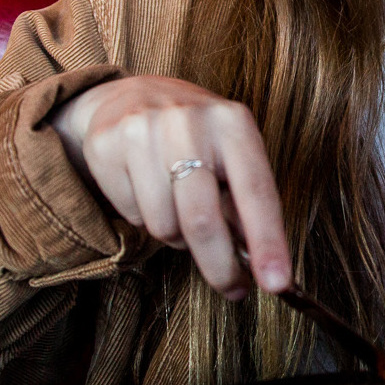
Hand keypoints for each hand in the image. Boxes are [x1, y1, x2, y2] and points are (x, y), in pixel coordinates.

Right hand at [53, 76, 290, 299]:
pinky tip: (149, 191)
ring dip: (177, 237)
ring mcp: (143, 131)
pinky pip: (131, 215)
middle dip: (220, 266)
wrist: (134, 96)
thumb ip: (245, 202)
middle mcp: (189, 122)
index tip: (277, 283)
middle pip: (202, 220)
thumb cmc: (197, 137)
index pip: (255, 191)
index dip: (268, 241)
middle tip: (233, 288)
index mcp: (232, 123)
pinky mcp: (107, 145)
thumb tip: (262, 264)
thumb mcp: (232, 154)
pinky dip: (144, 219)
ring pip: (164, 226)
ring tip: (180, 209)